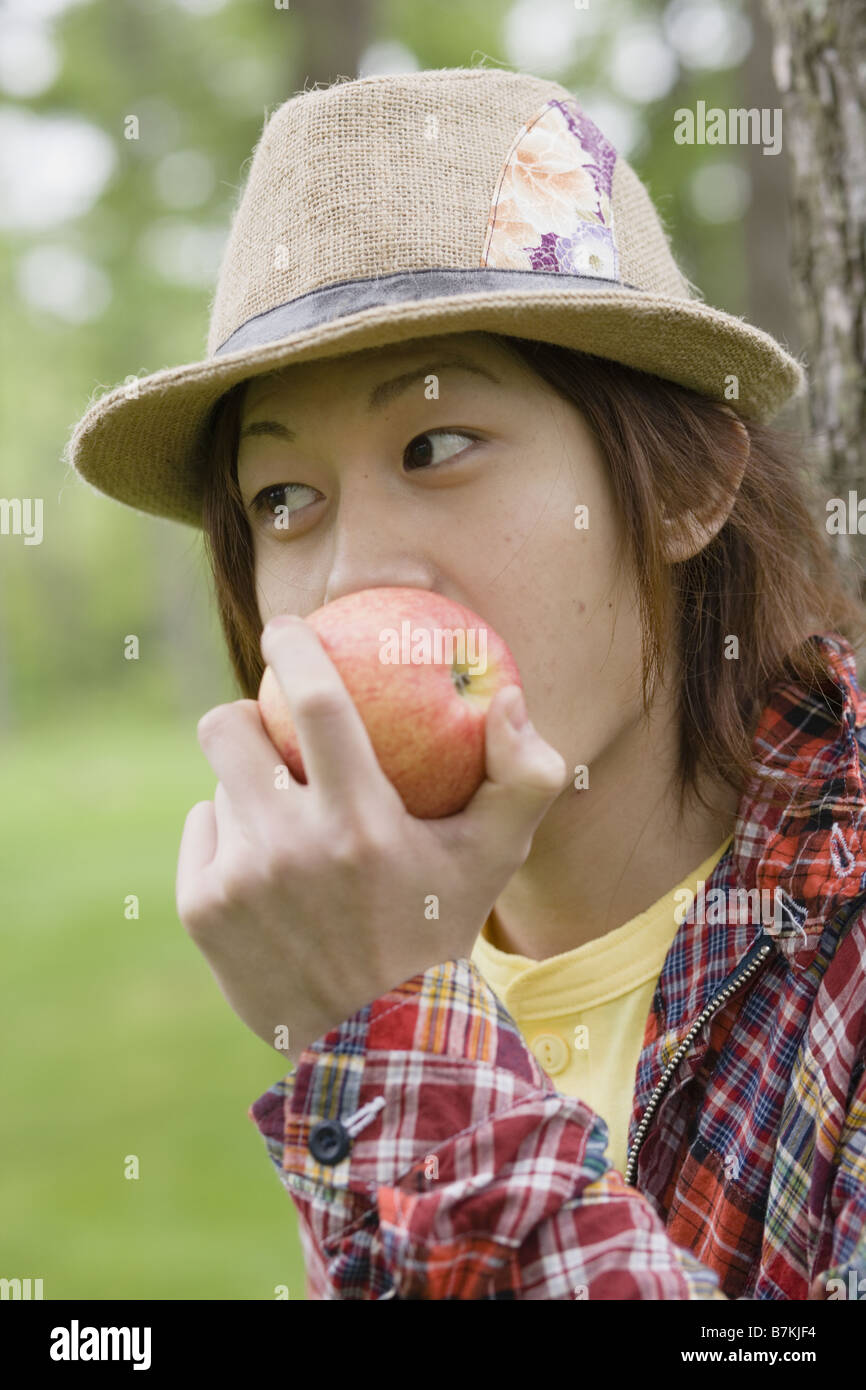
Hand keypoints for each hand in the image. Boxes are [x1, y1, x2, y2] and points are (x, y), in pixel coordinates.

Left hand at [176, 615, 567, 1063]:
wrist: (376, 1044)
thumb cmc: (440, 931)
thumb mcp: (495, 859)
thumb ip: (522, 776)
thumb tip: (509, 696)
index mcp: (363, 823)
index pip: (314, 700)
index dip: (294, 647)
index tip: (288, 627)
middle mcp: (290, 846)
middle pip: (226, 728)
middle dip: (241, 714)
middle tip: (269, 733)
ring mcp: (238, 880)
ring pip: (219, 786)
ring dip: (248, 789)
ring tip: (287, 825)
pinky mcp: (202, 910)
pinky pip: (203, 835)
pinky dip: (228, 839)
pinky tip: (264, 872)